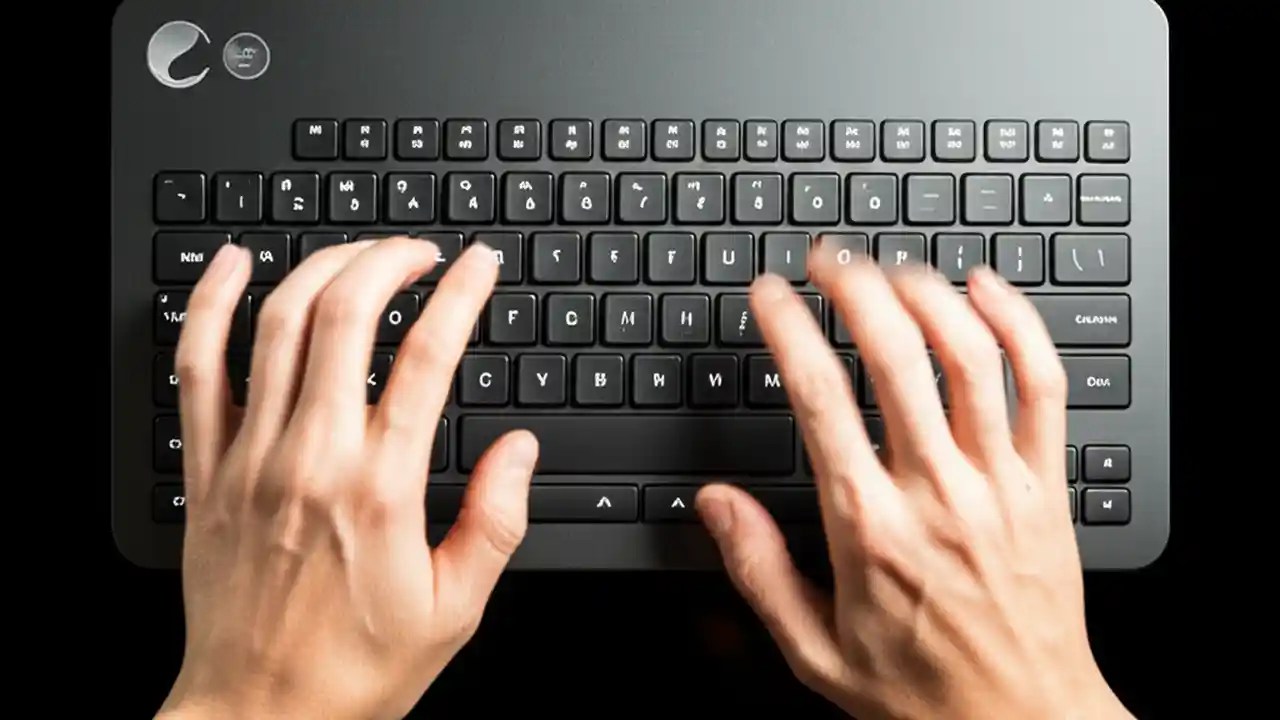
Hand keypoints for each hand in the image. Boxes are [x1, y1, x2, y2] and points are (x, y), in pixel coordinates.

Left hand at [157, 238, 536, 719]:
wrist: (258, 716)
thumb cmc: (354, 670)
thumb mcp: (455, 606)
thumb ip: (495, 519)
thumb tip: (516, 449)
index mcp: (380, 488)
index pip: (429, 356)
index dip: (460, 293)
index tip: (477, 266)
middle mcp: (312, 457)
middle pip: (348, 315)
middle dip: (390, 260)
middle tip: (421, 254)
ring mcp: (250, 457)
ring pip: (278, 324)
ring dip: (322, 268)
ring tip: (358, 254)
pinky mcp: (206, 470)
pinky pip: (197, 367)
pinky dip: (210, 304)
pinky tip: (234, 266)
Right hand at [696, 249, 1133, 719]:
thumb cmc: (922, 693)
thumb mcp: (814, 650)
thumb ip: (758, 570)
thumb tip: (715, 504)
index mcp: (871, 527)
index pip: (820, 398)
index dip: (788, 328)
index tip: (770, 296)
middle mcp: (939, 493)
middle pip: (896, 356)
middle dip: (854, 288)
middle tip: (826, 260)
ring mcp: (1003, 483)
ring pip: (969, 357)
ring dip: (926, 295)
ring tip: (891, 268)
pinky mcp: (1049, 485)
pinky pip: (1043, 384)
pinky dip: (1017, 325)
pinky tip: (985, 291)